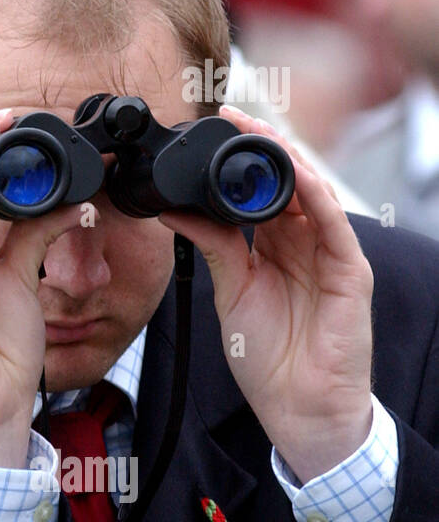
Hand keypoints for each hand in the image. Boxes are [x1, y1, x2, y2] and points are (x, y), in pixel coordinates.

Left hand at [160, 105, 373, 483]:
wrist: (298, 407)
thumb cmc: (267, 356)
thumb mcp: (230, 290)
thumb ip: (212, 247)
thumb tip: (173, 209)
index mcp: (276, 245)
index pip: (260, 188)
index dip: (240, 155)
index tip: (212, 125)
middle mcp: (305, 242)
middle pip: (286, 180)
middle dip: (261, 144)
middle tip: (230, 114)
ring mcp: (329, 254)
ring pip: (313, 192)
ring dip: (287, 158)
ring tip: (257, 130)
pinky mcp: (349, 273)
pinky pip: (335, 225)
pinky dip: (316, 197)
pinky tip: (296, 173)